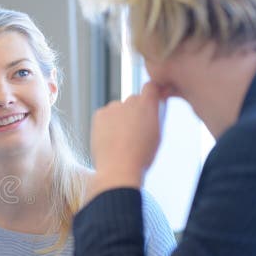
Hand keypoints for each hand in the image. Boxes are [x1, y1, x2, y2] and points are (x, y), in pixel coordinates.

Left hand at [88, 82, 167, 200]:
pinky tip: (109, 139)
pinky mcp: (99, 114)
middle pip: (133, 101)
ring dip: (119, 118)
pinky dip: (106, 124)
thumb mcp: (157, 134)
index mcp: (149, 105)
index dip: (151, 93)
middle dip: (134, 112)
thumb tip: (154, 105)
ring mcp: (113, 107)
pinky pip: (104, 115)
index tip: (151, 102)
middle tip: (133, 132)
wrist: (119, 168)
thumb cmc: (141, 156)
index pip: (151, 86)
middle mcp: (131, 101)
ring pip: (117, 109)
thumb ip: (155, 116)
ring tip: (120, 140)